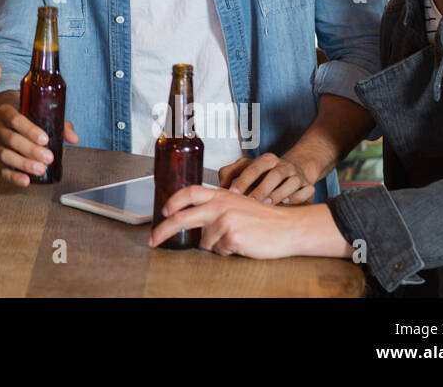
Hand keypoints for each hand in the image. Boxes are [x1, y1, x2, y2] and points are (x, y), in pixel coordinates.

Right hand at [0, 102, 78, 186]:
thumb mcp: (39, 114)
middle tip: (48, 157)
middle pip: (11, 139)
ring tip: (40, 169)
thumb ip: (58, 124)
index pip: (15, 119)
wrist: (3, 120)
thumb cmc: (23, 116)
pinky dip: (13, 176)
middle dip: (31, 150)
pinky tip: (26, 180)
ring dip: (23, 163)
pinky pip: (1, 170)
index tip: (44, 139)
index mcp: (6, 111)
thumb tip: (74, 138)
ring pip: (5, 155)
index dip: (29, 130)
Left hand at [148, 184, 305, 257]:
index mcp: (221, 195)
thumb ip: (217, 206)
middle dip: (163, 230)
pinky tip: (241, 245)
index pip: (189, 192)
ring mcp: (225, 222)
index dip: (173, 201)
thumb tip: (196, 217)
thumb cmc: (265, 218)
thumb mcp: (238, 203)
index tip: (162, 211)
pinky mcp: (232, 238)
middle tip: (153, 239)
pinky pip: (219, 251)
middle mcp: (220, 205)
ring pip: (204, 241)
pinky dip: (227, 251)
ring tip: (235, 238)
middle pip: (181, 218)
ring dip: (216, 245)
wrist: (289, 228)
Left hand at [219, 152, 314, 204]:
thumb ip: (230, 173)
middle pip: (273, 176)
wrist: (296, 169)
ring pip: (291, 183)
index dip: (243, 181)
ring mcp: (297, 176)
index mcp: (266, 160)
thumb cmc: (267, 173)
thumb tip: (219, 187)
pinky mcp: (308, 186)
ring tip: (266, 205)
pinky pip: (306, 191)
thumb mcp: (246, 168)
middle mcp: (282, 166)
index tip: (233, 193)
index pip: (253, 168)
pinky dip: (297, 198)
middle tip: (250, 203)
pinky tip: (288, 204)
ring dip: (278, 195)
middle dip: (261, 190)